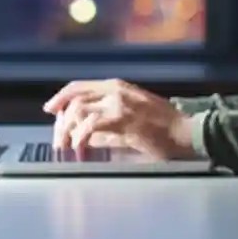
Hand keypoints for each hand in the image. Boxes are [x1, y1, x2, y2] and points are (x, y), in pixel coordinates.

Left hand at [42, 78, 195, 159]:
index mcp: (117, 86)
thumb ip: (107, 128)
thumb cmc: (164, 130)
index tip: (49, 111)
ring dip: (68, 132)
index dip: (60, 98)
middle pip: (73, 99)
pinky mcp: (123, 117)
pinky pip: (90, 126)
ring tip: (67, 150)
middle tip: (58, 143)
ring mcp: (119, 101)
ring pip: (78, 111)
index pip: (78, 86)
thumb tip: (85, 137)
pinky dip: (80, 139)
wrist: (187, 132)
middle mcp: (115, 89)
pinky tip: (80, 151)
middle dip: (60, 122)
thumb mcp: (131, 123)